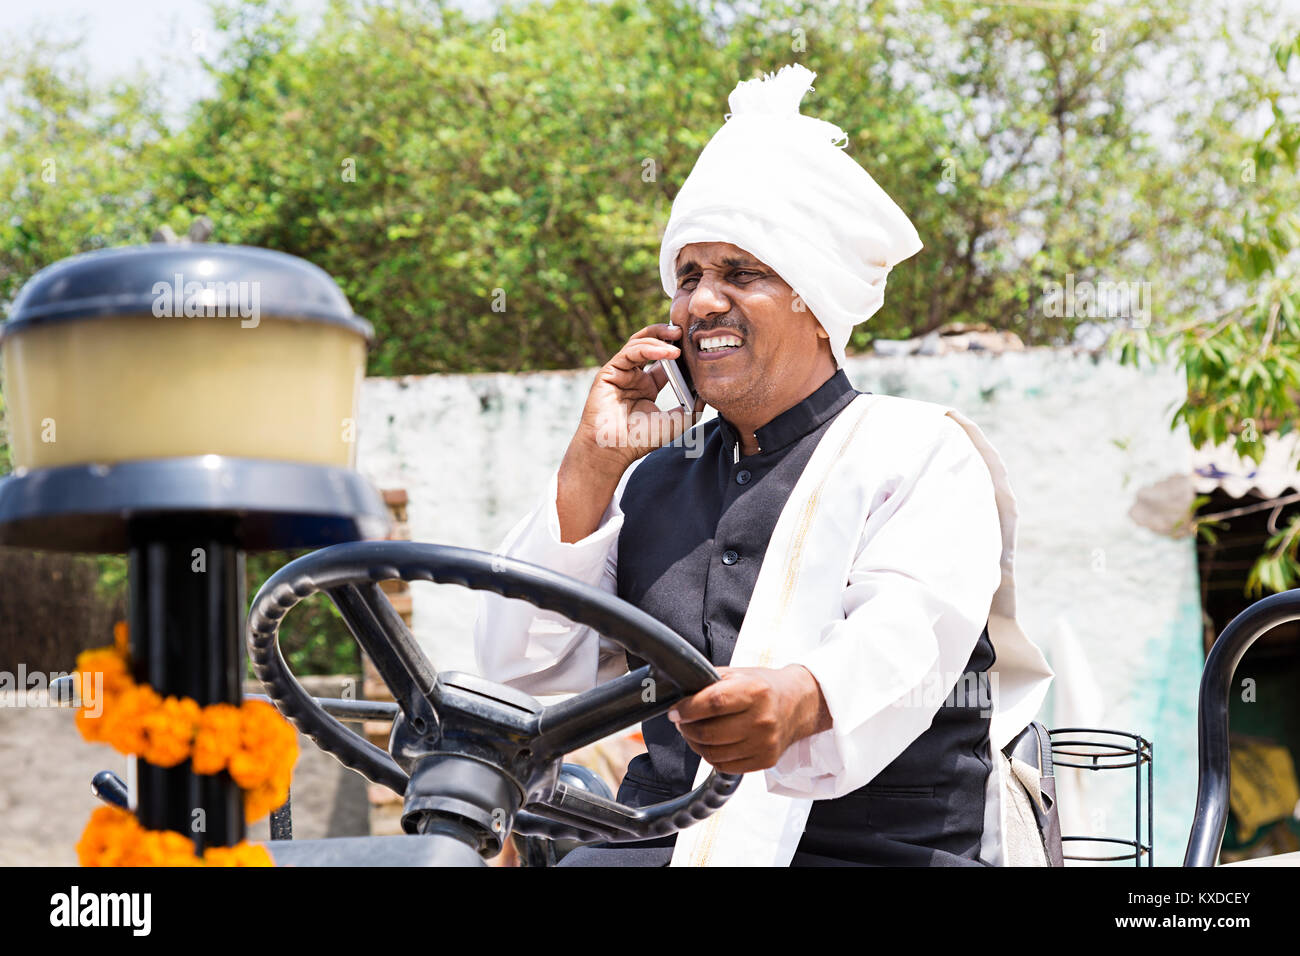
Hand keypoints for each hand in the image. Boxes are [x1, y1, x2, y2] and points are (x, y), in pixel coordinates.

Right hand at [571, 322, 705, 471]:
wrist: (613, 450)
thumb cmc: (639, 440)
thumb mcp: (675, 423)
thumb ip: (692, 408)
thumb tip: (707, 393)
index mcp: (648, 386)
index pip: (665, 360)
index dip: (680, 350)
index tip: (697, 346)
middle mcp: (634, 376)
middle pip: (651, 344)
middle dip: (668, 334)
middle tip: (686, 330)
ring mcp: (621, 372)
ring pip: (639, 342)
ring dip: (659, 336)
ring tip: (678, 336)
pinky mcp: (609, 372)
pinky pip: (630, 352)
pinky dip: (648, 348)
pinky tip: (666, 351)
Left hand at [667, 665, 831, 773]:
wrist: (797, 704)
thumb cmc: (764, 687)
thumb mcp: (738, 674)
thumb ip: (709, 682)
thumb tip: (677, 694)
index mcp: (755, 691)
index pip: (712, 703)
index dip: (687, 709)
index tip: (675, 711)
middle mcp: (762, 719)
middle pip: (709, 733)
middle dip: (686, 728)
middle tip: (682, 721)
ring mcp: (765, 743)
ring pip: (713, 753)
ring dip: (695, 744)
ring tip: (696, 731)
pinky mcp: (765, 760)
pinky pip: (725, 766)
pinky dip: (711, 756)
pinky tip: (712, 743)